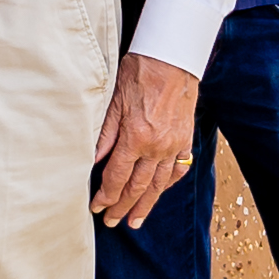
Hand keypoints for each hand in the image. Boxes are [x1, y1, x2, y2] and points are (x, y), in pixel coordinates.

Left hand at [91, 54, 198, 229]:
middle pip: (137, 186)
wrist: (173, 56)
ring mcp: (174, 144)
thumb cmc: (140, 71)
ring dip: (146, 204)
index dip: (106, 196)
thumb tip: (93, 160)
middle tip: (112, 222)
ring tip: (135, 220)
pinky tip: (160, 192)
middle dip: (123, 207)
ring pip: (158, 184)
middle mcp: (157, 146)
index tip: (97, 207)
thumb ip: (105, 133)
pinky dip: (168, 184)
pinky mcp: (185, 138)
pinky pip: (178, 169)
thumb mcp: (114, 100)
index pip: (117, 177)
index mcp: (136, 137)